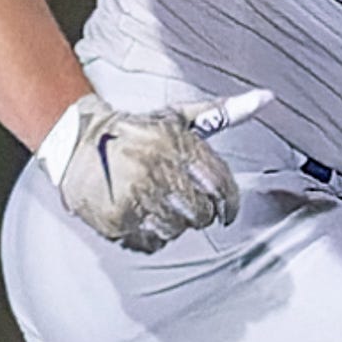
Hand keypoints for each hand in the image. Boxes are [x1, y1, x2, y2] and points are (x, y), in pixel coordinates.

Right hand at [36, 88, 271, 253]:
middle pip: (199, 214)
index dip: (228, 204)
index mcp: (176, 144)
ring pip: (175, 230)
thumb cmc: (134, 130)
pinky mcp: (114, 219)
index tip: (226, 213)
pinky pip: (148, 242)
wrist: (74, 139)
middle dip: (197, 213)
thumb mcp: (178, 118)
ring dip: (172, 224)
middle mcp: (156, 170)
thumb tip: (267, 98)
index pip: (219, 185)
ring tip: (157, 207)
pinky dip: (149, 236)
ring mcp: (133, 197)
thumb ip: (223, 113)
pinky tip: (140, 217)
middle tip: (184, 205)